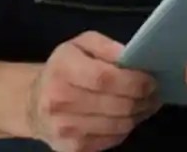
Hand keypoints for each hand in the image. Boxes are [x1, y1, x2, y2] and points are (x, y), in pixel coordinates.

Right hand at [22, 32, 162, 151]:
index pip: (105, 79)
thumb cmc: (63, 69)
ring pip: (118, 125)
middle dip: (143, 99)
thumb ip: (106, 46)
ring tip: (145, 103)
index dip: (134, 81)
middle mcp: (60, 102)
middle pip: (116, 105)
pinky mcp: (72, 148)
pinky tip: (127, 116)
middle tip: (154, 92)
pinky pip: (112, 140)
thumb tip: (130, 56)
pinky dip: (125, 128)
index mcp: (63, 70)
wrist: (33, 103)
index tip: (151, 80)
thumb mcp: (80, 45)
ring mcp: (65, 129)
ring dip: (138, 115)